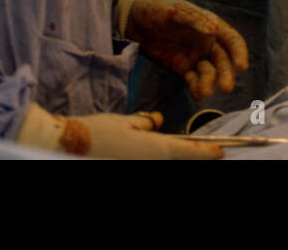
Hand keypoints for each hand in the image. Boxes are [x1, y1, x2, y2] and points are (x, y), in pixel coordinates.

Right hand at [17, 105, 222, 158]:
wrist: (65, 146)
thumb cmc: (96, 131)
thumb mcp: (126, 121)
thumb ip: (146, 122)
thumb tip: (157, 121)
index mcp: (156, 149)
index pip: (190, 152)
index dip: (208, 152)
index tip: (223, 151)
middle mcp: (152, 163)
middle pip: (179, 160)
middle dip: (193, 156)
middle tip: (210, 151)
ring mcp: (140, 167)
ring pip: (166, 162)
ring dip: (178, 157)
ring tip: (190, 151)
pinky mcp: (129, 167)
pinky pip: (152, 162)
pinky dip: (160, 157)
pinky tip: (158, 150)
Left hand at [125, 0, 248, 100]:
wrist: (132, 21)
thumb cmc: (156, 9)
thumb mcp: (175, 10)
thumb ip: (194, 20)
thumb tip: (214, 31)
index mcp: (210, 25)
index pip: (231, 40)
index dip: (239, 53)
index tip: (242, 66)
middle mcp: (206, 42)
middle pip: (223, 61)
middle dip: (226, 74)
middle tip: (226, 87)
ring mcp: (195, 57)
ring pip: (210, 73)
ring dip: (210, 83)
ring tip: (204, 93)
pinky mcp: (181, 69)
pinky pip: (194, 80)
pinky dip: (197, 88)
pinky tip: (197, 93)